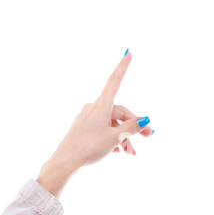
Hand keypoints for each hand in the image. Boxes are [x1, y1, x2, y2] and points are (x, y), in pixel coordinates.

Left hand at [37, 52, 152, 195]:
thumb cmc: (89, 147)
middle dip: (133, 125)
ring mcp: (87, 119)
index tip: (128, 52)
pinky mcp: (83, 129)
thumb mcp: (114, 137)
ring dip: (123, 137)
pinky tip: (118, 152)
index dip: (123, 66)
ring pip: (112, 124)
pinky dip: (112, 139)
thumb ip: (131, 127)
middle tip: (148, 136)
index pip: (115, 80)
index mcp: (101, 105)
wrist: (65, 162)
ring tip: (131, 153)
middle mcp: (94, 108)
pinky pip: (102, 130)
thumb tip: (145, 119)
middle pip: (119, 112)